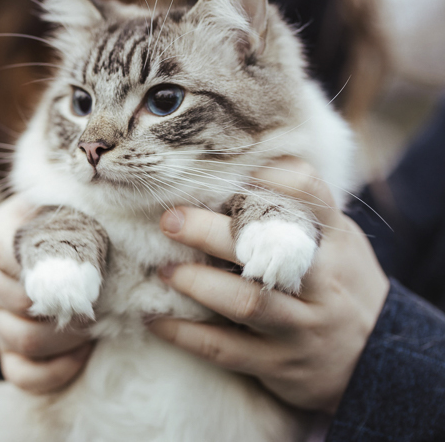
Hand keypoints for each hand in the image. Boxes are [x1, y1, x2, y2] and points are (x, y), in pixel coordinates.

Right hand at [0, 195, 93, 393]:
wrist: (77, 252)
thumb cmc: (80, 223)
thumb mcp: (76, 204)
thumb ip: (76, 203)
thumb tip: (101, 202)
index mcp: (2, 234)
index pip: (3, 249)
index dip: (39, 260)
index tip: (77, 259)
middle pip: (15, 301)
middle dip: (64, 303)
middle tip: (99, 297)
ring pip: (22, 338)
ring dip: (67, 336)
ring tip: (96, 323)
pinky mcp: (10, 351)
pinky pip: (21, 374)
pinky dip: (55, 370)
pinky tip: (82, 353)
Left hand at [149, 159, 389, 413]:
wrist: (382, 361)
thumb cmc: (340, 284)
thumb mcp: (336, 242)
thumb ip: (296, 214)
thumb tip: (230, 172)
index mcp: (335, 241)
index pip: (309, 194)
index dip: (269, 178)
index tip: (228, 172)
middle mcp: (323, 282)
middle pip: (268, 250)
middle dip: (211, 232)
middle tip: (170, 219)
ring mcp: (302, 327)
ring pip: (247, 302)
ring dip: (197, 283)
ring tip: (164, 269)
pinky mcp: (280, 364)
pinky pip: (225, 349)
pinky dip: (185, 334)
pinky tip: (154, 319)